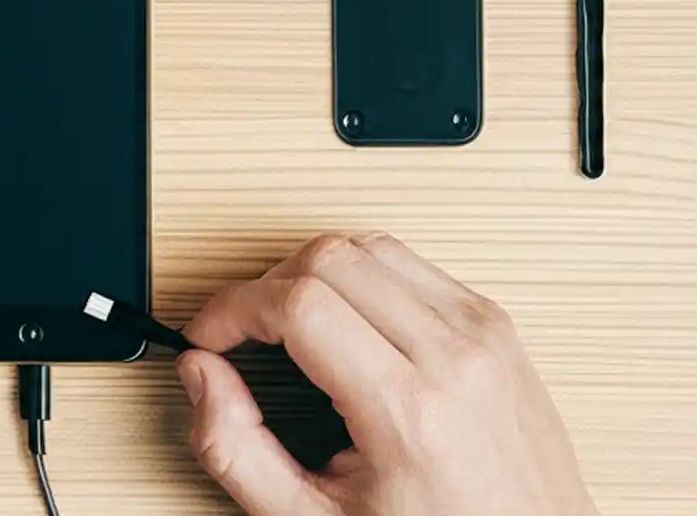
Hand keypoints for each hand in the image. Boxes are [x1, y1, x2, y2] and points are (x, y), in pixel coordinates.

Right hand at [177, 234, 598, 515]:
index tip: (210, 336)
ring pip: (367, 245)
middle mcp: (454, 355)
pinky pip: (409, 263)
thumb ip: (237, 450)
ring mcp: (482, 332)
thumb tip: (202, 373)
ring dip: (311, 273)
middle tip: (241, 332)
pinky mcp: (494, 323)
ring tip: (288, 325)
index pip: (299, 304)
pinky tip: (343, 323)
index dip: (232, 309)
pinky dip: (359, 278)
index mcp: (409, 410)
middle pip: (329, 257)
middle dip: (264, 286)